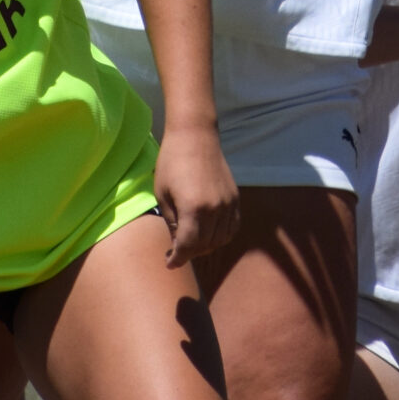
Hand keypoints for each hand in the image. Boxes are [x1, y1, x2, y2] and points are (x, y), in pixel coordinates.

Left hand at [152, 126, 238, 267]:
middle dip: (189, 253)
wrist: (195, 135)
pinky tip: (209, 233)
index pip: (188, 246)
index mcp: (193, 208)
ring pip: (221, 240)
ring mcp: (228, 204)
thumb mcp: (163, 194)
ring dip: (206, 247)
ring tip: (192, 242)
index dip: (177, 258)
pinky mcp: (235, 198)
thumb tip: (177, 244)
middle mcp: (215, 209)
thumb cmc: (171, 162)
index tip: (169, 263)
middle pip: (205, 246)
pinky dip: (222, 236)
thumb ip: (172, 222)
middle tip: (176, 252)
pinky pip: (233, 227)